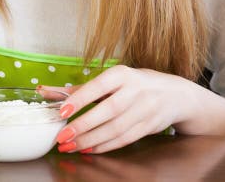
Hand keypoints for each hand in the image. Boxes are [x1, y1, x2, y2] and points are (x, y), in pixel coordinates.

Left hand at [40, 65, 197, 154]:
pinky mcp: (148, 127)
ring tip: (70, 146)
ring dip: (90, 140)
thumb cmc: (136, 84)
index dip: (81, 98)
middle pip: (107, 111)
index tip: (62, 110)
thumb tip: (49, 92)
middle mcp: (135, 91)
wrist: (175, 94)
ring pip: (115, 129)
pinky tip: (89, 149)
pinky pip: (124, 139)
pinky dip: (105, 146)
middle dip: (83, 125)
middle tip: (62, 136)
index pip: (99, 86)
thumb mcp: (113, 79)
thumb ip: (83, 89)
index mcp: (123, 74)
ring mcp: (144, 110)